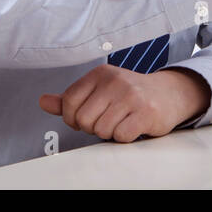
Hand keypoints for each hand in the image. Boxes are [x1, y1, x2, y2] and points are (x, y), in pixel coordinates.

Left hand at [39, 64, 210, 141]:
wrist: (168, 94)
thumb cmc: (129, 94)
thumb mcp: (99, 90)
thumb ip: (71, 98)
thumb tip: (43, 101)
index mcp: (100, 73)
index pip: (69, 102)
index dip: (72, 118)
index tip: (84, 119)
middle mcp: (115, 81)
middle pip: (84, 119)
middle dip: (93, 127)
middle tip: (108, 120)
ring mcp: (131, 96)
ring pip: (101, 130)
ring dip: (110, 133)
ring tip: (122, 121)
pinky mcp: (146, 112)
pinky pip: (121, 136)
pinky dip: (125, 137)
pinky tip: (133, 126)